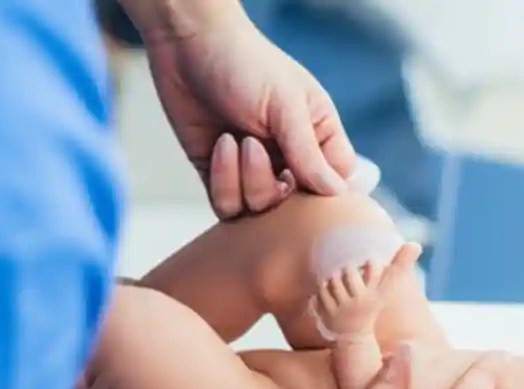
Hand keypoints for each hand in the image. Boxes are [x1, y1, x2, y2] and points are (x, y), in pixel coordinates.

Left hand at [140, 5, 354, 217]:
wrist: (186, 43)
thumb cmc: (245, 63)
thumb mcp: (285, 106)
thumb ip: (309, 154)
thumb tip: (337, 193)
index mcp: (317, 135)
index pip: (337, 182)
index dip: (325, 191)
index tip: (303, 177)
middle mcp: (289, 157)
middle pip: (297, 205)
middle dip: (275, 185)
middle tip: (256, 147)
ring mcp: (254, 170)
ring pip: (261, 209)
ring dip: (246, 180)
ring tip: (235, 139)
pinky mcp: (220, 176)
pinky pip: (229, 206)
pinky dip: (224, 182)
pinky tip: (219, 144)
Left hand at [313, 244, 420, 337]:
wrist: (355, 337)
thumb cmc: (372, 305)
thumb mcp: (386, 287)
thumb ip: (401, 265)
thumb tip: (416, 244)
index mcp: (376, 295)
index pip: (373, 267)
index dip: (370, 263)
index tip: (371, 265)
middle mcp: (360, 302)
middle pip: (349, 271)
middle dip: (348, 269)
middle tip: (349, 272)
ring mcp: (343, 309)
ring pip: (333, 279)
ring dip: (334, 277)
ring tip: (339, 280)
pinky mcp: (328, 314)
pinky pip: (321, 291)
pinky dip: (323, 288)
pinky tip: (329, 291)